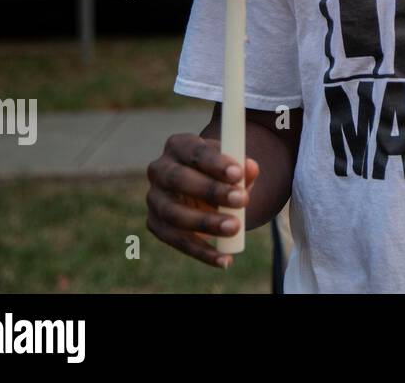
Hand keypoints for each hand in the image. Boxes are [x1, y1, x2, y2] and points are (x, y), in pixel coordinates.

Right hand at [146, 133, 258, 267]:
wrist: (206, 189)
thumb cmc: (221, 173)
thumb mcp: (234, 167)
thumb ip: (243, 167)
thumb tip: (251, 168)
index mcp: (179, 145)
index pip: (194, 151)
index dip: (215, 162)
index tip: (238, 174)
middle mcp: (160, 169)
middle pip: (179, 180)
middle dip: (211, 191)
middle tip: (241, 200)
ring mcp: (154, 198)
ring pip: (174, 213)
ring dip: (206, 223)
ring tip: (235, 228)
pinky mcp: (155, 224)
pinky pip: (176, 240)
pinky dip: (201, 251)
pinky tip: (224, 259)